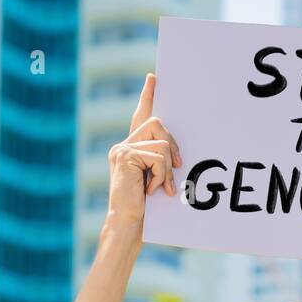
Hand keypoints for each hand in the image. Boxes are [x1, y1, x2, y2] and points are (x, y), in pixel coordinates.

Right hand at [106, 73, 181, 226]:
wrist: (128, 222)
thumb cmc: (145, 207)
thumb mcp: (156, 177)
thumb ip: (161, 160)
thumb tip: (177, 151)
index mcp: (130, 147)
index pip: (140, 116)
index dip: (147, 96)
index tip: (154, 78)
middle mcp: (123, 145)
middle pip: (158, 123)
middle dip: (173, 144)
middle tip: (178, 166)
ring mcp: (122, 149)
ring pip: (161, 142)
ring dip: (168, 167)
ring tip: (162, 187)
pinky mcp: (125, 156)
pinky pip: (157, 156)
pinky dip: (161, 175)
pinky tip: (153, 190)